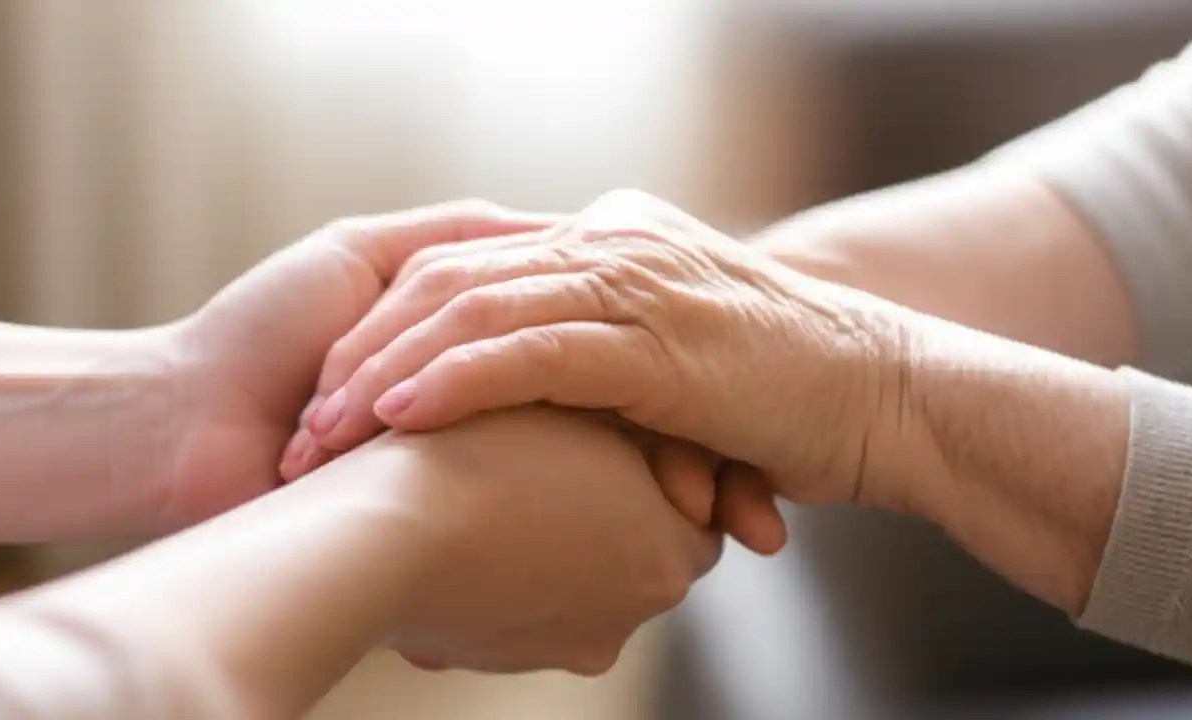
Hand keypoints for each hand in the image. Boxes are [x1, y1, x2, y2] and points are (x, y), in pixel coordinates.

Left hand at [152, 201, 555, 527]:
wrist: (184, 426)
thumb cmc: (259, 328)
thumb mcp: (358, 251)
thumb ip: (447, 235)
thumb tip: (550, 229)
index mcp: (438, 324)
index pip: (526, 301)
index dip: (558, 291)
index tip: (594, 283)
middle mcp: (448, 382)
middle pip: (523, 358)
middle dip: (525, 346)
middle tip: (579, 340)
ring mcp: (437, 440)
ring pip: (504, 416)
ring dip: (486, 397)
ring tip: (537, 388)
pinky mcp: (419, 496)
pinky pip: (470, 475)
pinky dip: (467, 451)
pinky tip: (501, 444)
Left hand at [299, 189, 936, 518]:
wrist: (885, 396)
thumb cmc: (780, 393)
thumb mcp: (675, 357)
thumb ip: (604, 352)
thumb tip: (539, 401)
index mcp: (602, 243)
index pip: (463, 269)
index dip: (386, 330)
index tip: (333, 393)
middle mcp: (605, 246)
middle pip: (445, 282)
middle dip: (363, 353)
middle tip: (305, 420)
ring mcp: (629, 285)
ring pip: (471, 310)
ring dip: (387, 373)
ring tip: (326, 430)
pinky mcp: (652, 339)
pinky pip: (528, 351)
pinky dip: (455, 381)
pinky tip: (401, 416)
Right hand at [348, 406, 722, 674]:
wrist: (377, 536)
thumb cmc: (488, 456)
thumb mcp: (582, 413)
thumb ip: (634, 430)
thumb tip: (650, 439)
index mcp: (670, 559)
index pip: (694, 505)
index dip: (653, 455)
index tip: (607, 423)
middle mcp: (629, 619)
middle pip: (633, 545)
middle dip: (601, 500)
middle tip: (547, 447)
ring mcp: (560, 645)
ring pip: (568, 574)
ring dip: (542, 533)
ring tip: (491, 478)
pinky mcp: (493, 657)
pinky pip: (511, 600)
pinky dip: (494, 564)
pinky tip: (456, 517)